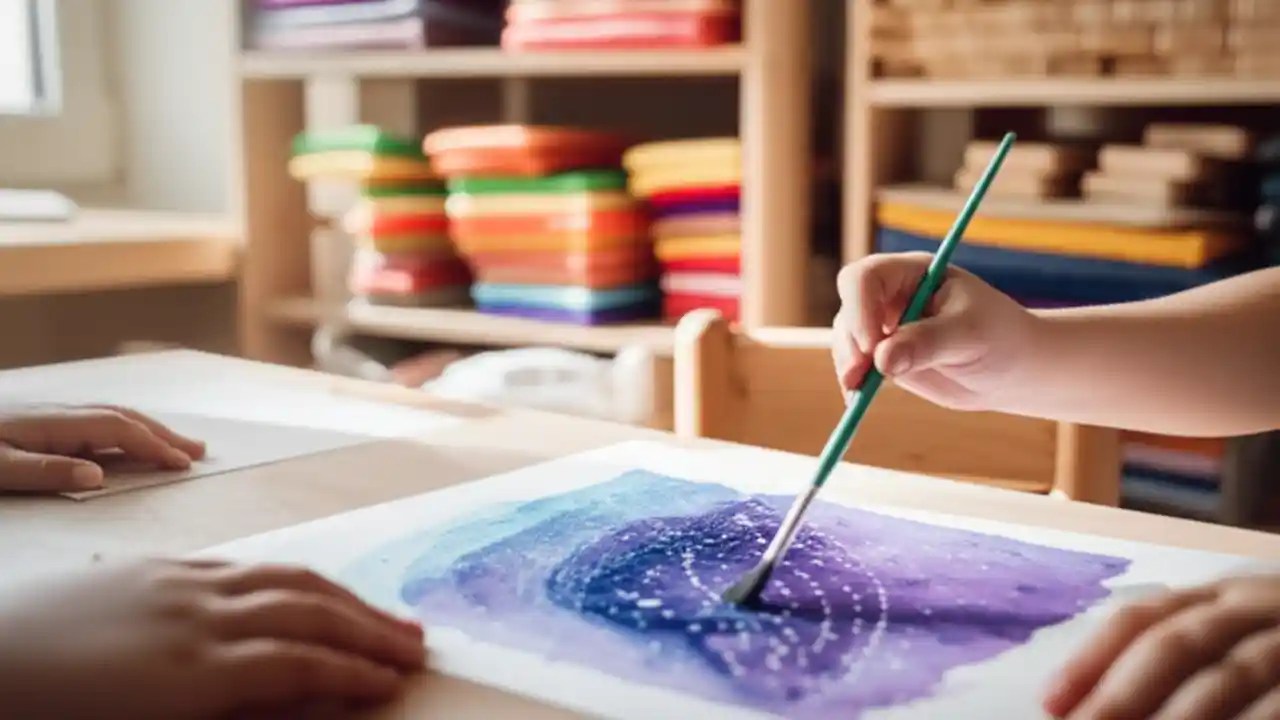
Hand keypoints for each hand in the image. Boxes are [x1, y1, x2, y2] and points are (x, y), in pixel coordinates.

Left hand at [0, 404, 205, 491]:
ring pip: (112, 416)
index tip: (183, 464)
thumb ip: (45, 472)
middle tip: (199, 451)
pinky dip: (124, 431)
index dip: (153, 446)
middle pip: (123, 417)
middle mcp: (58, 413)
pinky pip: (96, 423)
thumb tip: (97, 477)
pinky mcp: (40, 423)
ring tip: (176, 444)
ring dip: (148, 430)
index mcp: (53, 422)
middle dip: (164, 433)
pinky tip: (125, 443)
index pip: (117, 430)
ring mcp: (50, 415)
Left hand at [0, 559, 425, 719]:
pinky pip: (242, 563)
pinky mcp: (155, 566)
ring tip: (382, 615)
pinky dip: (290, 577)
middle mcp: (197, 614)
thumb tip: (303, 699)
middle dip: (369, 628)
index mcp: (192, 669)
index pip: (302, 663)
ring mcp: (178, 583)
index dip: (356, 673)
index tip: (396, 683)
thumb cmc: (54, 712)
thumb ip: (236, 711)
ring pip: (285, 576)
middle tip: (416, 644)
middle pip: (308, 611)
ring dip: (345, 596)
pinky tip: (308, 589)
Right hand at [831, 252, 1037, 410]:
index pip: (868, 278)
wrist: (1011, 368)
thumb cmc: (1000, 338)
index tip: (871, 346)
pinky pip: (856, 366)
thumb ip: (927, 342)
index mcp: (913, 273)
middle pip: (849, 307)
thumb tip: (882, 360)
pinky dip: (853, 383)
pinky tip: (857, 400)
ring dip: (849, 365)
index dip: (860, 308)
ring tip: (860, 393)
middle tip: (858, 375)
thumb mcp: (970, 335)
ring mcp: (884, 326)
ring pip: (847, 339)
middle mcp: (891, 295)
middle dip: (850, 341)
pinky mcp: (882, 356)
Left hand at [1044, 574, 1279, 718]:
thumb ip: (1180, 660)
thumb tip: (1094, 704)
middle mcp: (1253, 608)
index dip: (1091, 660)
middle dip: (1121, 692)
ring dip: (1175, 717)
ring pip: (1226, 677)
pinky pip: (1277, 704)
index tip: (1049, 701)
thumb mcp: (1238, 636)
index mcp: (1219, 596)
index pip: (1141, 619)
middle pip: (1174, 643)